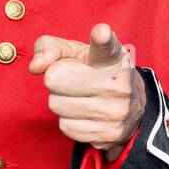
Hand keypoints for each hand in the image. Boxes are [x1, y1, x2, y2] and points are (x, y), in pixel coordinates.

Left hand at [28, 22, 145, 162]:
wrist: (133, 108)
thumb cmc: (94, 72)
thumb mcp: (76, 52)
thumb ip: (50, 48)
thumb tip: (35, 67)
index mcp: (112, 58)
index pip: (105, 46)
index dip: (101, 38)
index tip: (100, 33)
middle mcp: (118, 83)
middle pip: (54, 80)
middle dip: (56, 81)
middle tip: (72, 81)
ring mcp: (116, 112)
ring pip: (57, 106)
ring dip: (60, 102)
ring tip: (79, 97)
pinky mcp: (109, 135)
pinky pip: (66, 127)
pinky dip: (68, 121)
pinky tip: (84, 114)